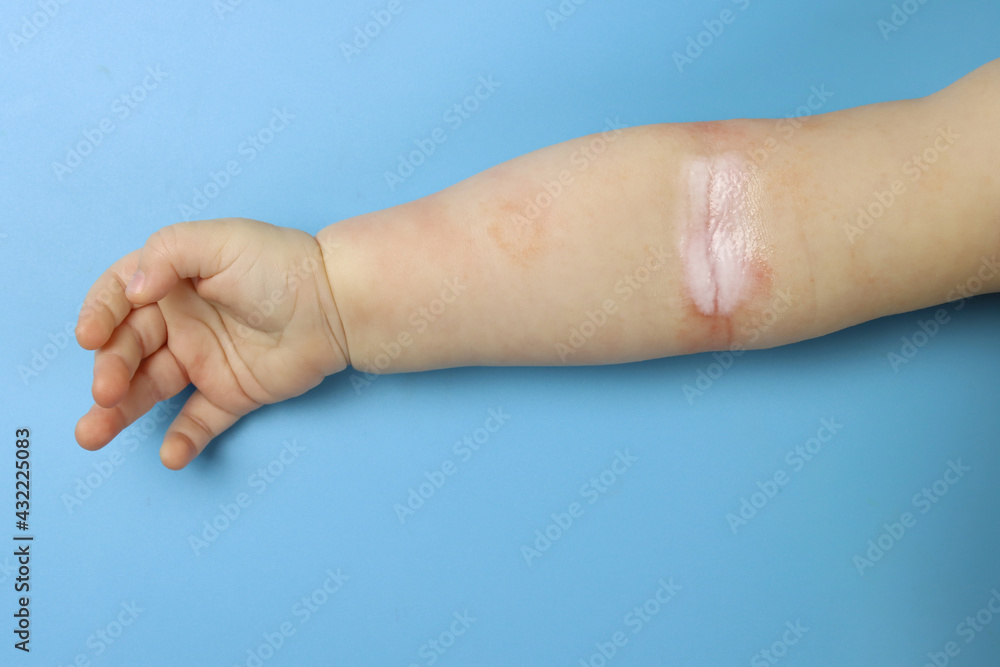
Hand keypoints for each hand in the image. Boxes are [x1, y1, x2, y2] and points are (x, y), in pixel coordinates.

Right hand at [75, 218, 348, 468]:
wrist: (337, 304)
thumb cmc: (280, 264)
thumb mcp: (219, 242)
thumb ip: (167, 254)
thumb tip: (134, 291)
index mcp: (172, 283)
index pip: (118, 299)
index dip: (98, 317)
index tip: (90, 337)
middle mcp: (181, 324)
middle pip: (127, 350)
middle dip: (108, 371)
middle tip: (105, 389)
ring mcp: (204, 361)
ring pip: (149, 390)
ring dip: (119, 413)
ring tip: (92, 435)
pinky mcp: (231, 393)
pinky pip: (198, 421)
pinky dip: (183, 440)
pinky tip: (171, 455)